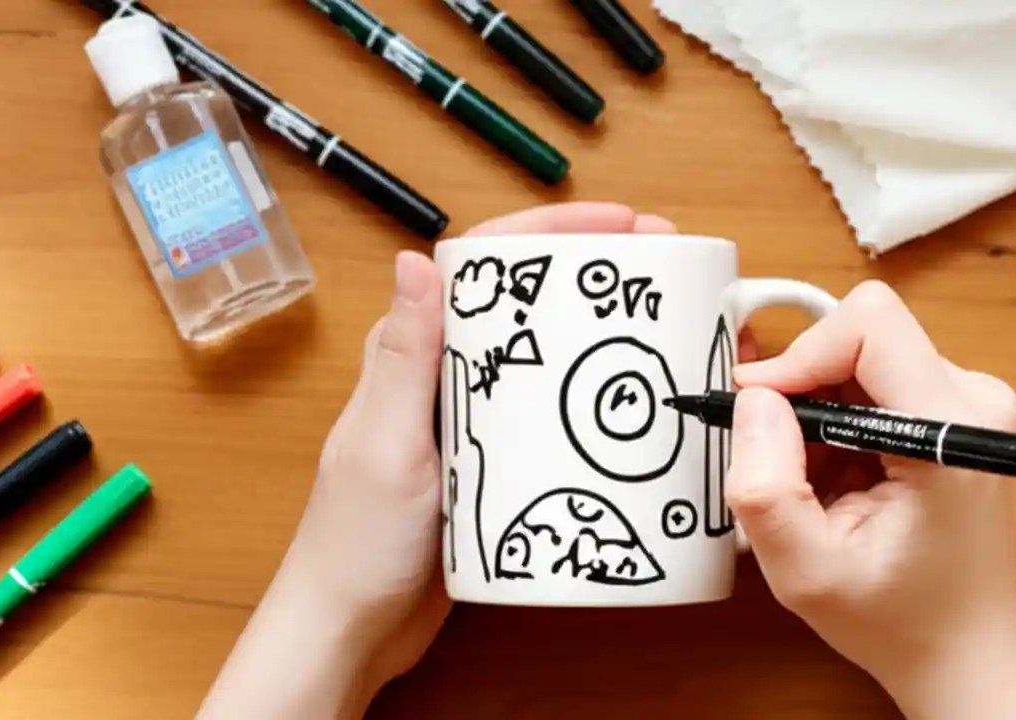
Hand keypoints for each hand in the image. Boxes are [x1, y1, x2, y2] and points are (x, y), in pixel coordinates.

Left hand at [199, 203, 677, 719]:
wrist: (355, 627)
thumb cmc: (356, 540)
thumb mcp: (386, 445)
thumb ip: (403, 358)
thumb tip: (415, 260)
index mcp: (411, 356)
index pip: (482, 266)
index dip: (549, 233)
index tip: (617, 226)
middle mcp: (442, 376)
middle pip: (520, 300)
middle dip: (587, 271)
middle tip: (660, 266)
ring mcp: (470, 418)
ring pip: (537, 353)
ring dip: (592, 329)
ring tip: (659, 321)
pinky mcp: (492, 461)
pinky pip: (543, 412)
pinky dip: (584, 395)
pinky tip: (628, 404)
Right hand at [729, 281, 1015, 718]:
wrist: (962, 648)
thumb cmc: (896, 618)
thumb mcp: (805, 571)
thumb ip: (766, 486)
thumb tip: (753, 399)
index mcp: (951, 432)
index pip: (870, 325)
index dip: (801, 354)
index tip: (758, 406)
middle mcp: (972, 399)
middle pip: (858, 337)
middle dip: (801, 390)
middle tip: (778, 460)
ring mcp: (966, 401)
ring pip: (856, 358)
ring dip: (815, 412)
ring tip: (815, 482)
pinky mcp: (950, 410)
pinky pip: (869, 382)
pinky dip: (833, 423)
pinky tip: (837, 479)